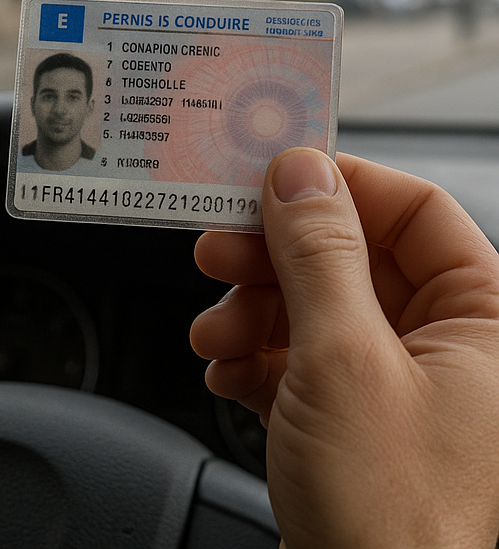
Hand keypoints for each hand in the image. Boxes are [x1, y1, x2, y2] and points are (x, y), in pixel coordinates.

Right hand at [190, 148, 498, 548]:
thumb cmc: (397, 522)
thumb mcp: (344, 361)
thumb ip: (319, 253)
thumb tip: (299, 172)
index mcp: (486, 320)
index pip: (413, 210)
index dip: (337, 187)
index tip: (267, 181)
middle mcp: (453, 348)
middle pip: (352, 257)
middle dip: (273, 258)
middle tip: (217, 253)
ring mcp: (403, 389)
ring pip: (317, 308)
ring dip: (252, 313)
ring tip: (213, 335)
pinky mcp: (359, 425)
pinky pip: (303, 361)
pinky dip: (256, 360)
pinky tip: (227, 375)